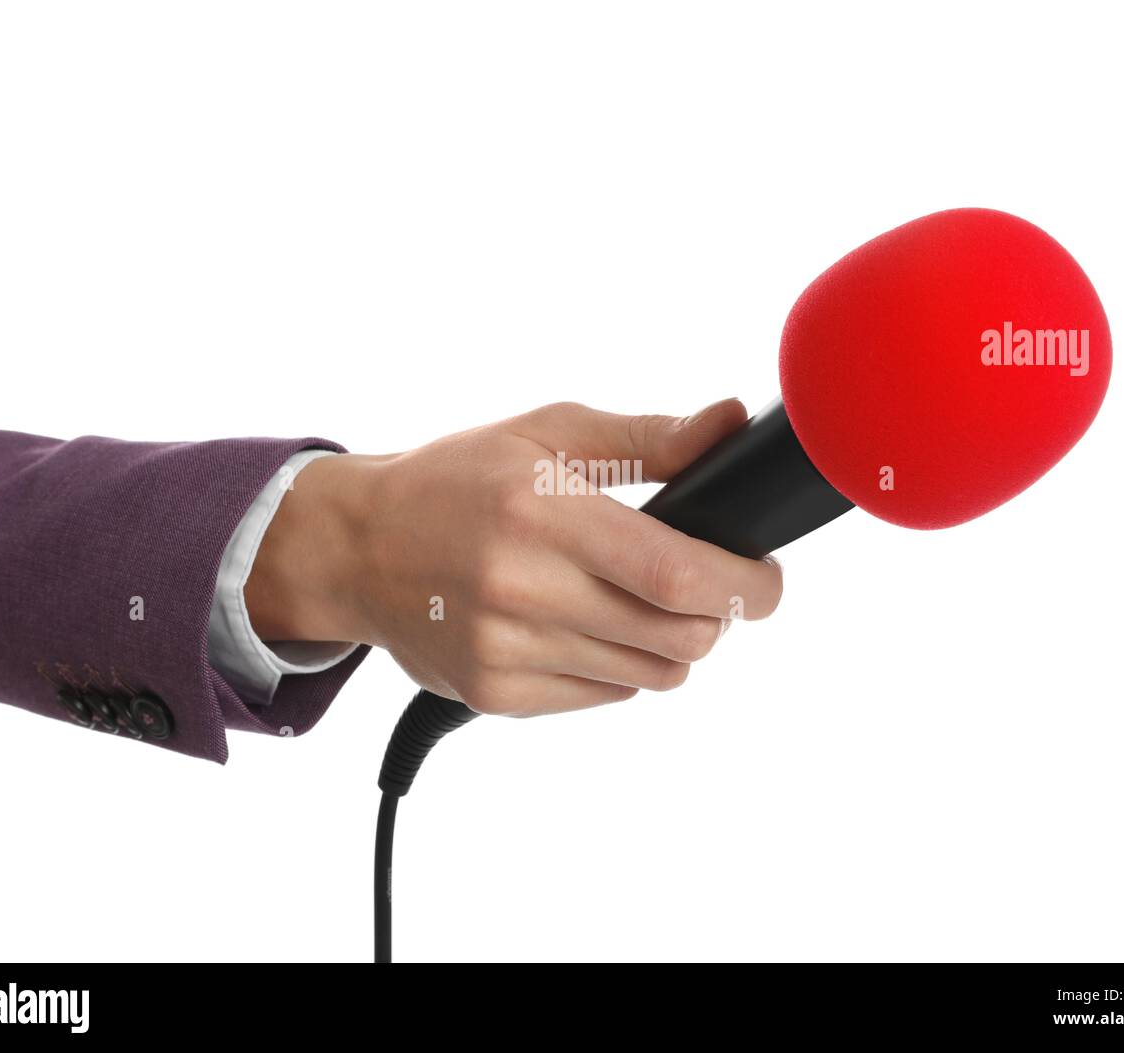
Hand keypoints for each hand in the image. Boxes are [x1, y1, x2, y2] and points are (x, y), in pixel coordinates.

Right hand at [245, 400, 782, 715]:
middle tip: (700, 584)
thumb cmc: (456, 480)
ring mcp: (506, 650)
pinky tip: (587, 625)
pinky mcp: (495, 693)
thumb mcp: (547, 433)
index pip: (676, 574)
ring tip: (636, 599)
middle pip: (678, 637)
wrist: (356, 546)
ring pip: (651, 674)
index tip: (767, 580)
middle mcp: (521, 589)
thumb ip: (647, 438)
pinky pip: (605, 696)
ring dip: (670, 641)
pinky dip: (620, 666)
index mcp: (541, 512)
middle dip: (717, 615)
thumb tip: (727, 423)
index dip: (746, 586)